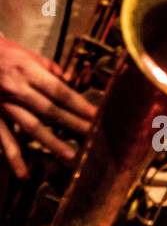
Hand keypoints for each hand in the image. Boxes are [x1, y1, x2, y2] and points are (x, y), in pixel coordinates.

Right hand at [0, 38, 96, 177]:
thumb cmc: (1, 52)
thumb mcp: (26, 53)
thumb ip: (50, 68)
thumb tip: (71, 81)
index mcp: (28, 71)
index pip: (61, 92)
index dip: (81, 106)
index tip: (98, 118)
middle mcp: (16, 88)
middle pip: (51, 111)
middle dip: (75, 126)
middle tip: (94, 140)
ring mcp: (2, 104)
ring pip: (31, 127)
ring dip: (52, 144)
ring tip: (71, 158)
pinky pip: (4, 138)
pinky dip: (13, 156)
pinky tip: (23, 173)